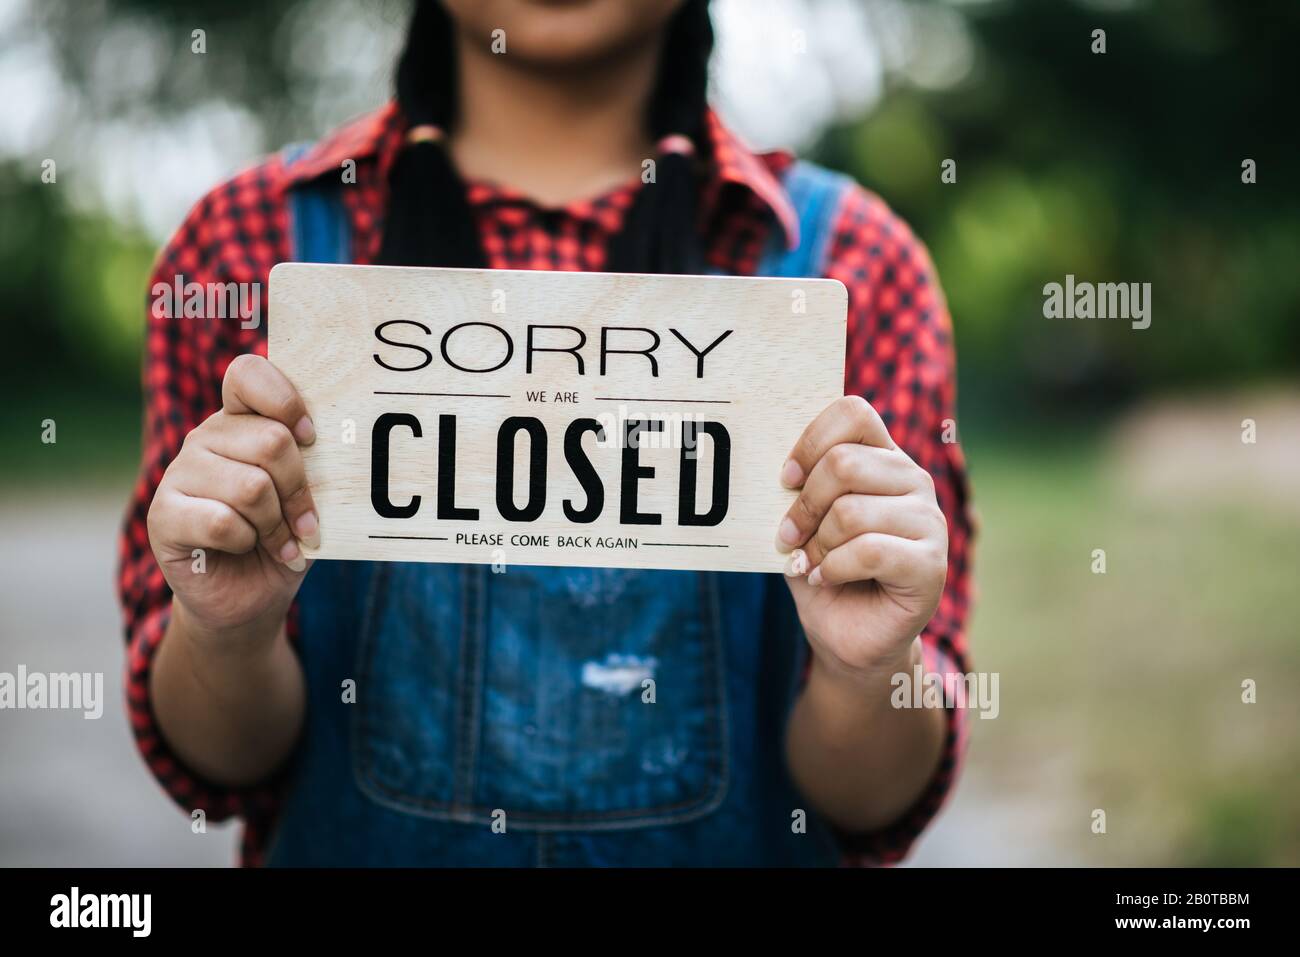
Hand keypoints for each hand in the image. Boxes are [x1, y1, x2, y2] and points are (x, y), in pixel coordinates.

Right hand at [147, 354, 319, 643]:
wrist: (249, 597)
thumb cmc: (285, 537)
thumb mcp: (310, 496)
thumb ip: (314, 463)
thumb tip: (334, 443)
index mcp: (242, 420)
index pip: (249, 373)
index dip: (286, 401)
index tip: (310, 438)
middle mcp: (208, 437)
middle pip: (271, 441)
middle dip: (299, 491)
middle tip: (305, 522)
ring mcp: (180, 473)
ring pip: (251, 487)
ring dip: (277, 525)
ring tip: (278, 541)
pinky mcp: (163, 515)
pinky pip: (223, 521)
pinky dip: (248, 542)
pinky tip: (248, 549)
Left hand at [776, 395, 947, 679]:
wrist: (850, 637)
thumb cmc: (824, 573)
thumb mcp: (803, 524)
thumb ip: (798, 490)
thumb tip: (777, 469)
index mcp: (882, 459)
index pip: (853, 413)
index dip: (811, 441)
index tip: (785, 479)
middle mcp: (912, 481)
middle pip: (843, 463)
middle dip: (803, 506)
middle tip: (789, 537)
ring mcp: (929, 521)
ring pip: (851, 512)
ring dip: (817, 545)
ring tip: (812, 564)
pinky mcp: (931, 564)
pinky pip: (868, 550)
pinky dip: (833, 568)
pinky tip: (827, 580)